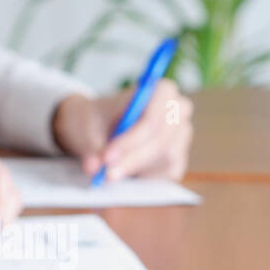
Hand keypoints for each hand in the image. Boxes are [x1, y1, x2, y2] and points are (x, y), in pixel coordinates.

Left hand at [51, 81, 193, 181]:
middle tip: (107, 173)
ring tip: (109, 174)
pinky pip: (167, 174)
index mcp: (161, 91)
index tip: (107, 157)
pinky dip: (145, 178)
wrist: (99, 127)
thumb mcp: (87, 127)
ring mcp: (181, 137)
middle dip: (133, 159)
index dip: (131, 140)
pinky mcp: (178, 160)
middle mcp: (179, 111)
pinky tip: (126, 175)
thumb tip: (93, 167)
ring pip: (166, 159)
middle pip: (162, 140)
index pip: (153, 118)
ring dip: (137, 169)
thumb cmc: (97, 119)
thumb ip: (91, 147)